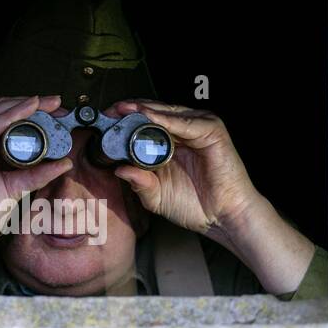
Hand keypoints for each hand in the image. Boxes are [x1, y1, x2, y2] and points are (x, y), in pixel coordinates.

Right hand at [0, 95, 72, 261]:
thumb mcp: (13, 189)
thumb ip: (35, 174)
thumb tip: (63, 162)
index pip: (0, 120)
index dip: (27, 112)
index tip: (53, 110)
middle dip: (28, 105)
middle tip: (55, 102)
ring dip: (21, 107)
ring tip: (45, 103)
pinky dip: (8, 118)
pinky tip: (26, 111)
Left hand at [109, 100, 259, 238]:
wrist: (223, 218)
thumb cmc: (195, 206)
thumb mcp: (156, 197)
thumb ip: (139, 184)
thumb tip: (118, 170)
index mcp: (170, 143)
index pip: (144, 123)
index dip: (124, 120)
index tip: (104, 121)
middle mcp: (183, 131)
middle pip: (153, 112)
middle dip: (130, 110)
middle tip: (110, 111)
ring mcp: (198, 128)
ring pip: (167, 112)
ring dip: (144, 110)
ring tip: (124, 110)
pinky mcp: (212, 130)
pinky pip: (185, 122)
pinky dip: (166, 119)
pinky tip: (149, 118)